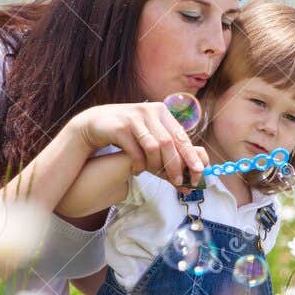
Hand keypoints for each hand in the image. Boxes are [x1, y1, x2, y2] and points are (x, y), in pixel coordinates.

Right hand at [70, 102, 209, 187]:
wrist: (96, 124)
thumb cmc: (128, 135)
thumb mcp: (150, 141)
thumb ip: (166, 158)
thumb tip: (186, 184)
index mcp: (162, 112)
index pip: (181, 136)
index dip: (191, 156)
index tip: (198, 173)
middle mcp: (149, 111)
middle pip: (169, 142)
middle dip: (176, 165)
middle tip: (178, 181)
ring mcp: (134, 118)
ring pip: (153, 147)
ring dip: (156, 166)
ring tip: (153, 174)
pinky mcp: (120, 127)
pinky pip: (135, 151)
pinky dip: (139, 165)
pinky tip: (137, 172)